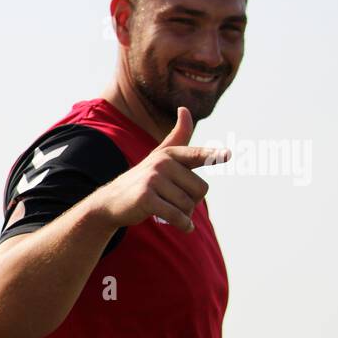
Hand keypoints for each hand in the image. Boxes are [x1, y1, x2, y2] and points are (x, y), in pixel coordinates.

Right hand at [93, 106, 224, 232]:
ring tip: (169, 212)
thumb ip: (177, 137)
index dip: (212, 156)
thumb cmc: (141, 180)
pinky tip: (184, 228)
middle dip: (193, 202)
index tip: (227, 155)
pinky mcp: (146, 198)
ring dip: (184, 214)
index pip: (196, 155)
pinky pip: (176, 215)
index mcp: (169, 154)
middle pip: (200, 189)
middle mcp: (162, 164)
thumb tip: (185, 109)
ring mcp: (153, 180)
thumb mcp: (159, 157)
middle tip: (175, 203)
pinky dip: (183, 225)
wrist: (111, 202)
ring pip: (188, 204)